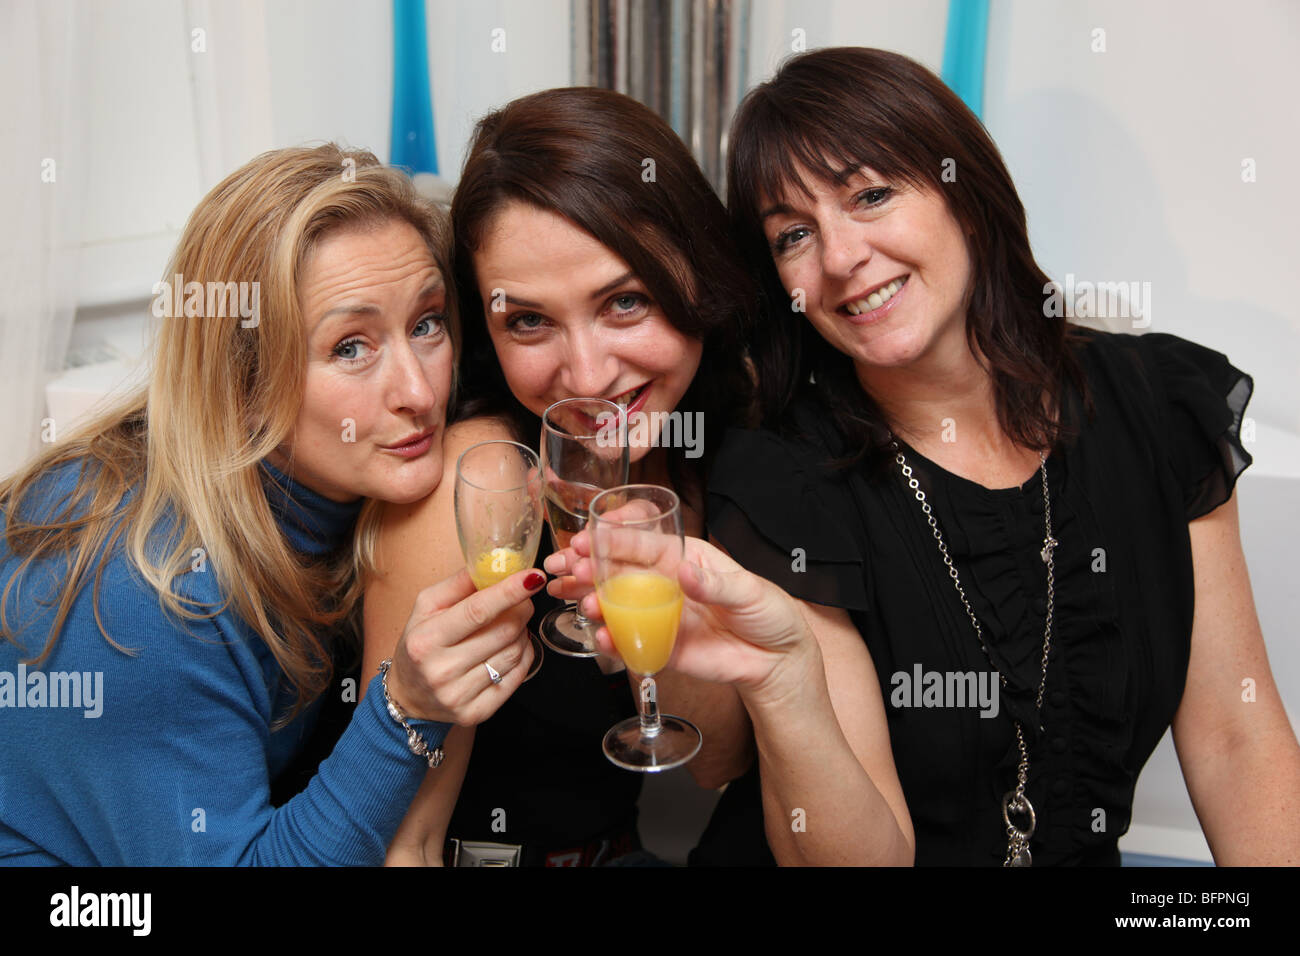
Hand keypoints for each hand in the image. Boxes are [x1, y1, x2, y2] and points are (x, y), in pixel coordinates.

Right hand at [386, 567, 544, 724]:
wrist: (408, 696)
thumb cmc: (420, 644)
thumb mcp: (426, 608)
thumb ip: (458, 584)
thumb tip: (493, 563)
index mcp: (426, 639)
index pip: (477, 611)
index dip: (509, 592)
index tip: (533, 576)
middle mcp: (442, 670)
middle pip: (503, 631)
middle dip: (521, 609)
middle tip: (521, 601)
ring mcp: (460, 695)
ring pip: (515, 653)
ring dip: (522, 632)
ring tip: (511, 625)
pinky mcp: (477, 712)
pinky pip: (517, 676)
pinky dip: (523, 655)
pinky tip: (511, 646)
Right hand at [552, 531, 819, 701]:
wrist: (778, 661)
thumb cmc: (768, 613)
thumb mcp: (749, 592)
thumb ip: (716, 584)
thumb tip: (684, 573)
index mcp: (684, 558)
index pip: (641, 545)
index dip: (610, 542)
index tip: (583, 542)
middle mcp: (665, 583)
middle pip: (617, 572)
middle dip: (586, 568)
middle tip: (563, 569)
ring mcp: (660, 615)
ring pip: (616, 604)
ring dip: (592, 601)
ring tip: (581, 603)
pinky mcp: (660, 645)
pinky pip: (628, 641)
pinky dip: (610, 640)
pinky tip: (599, 637)